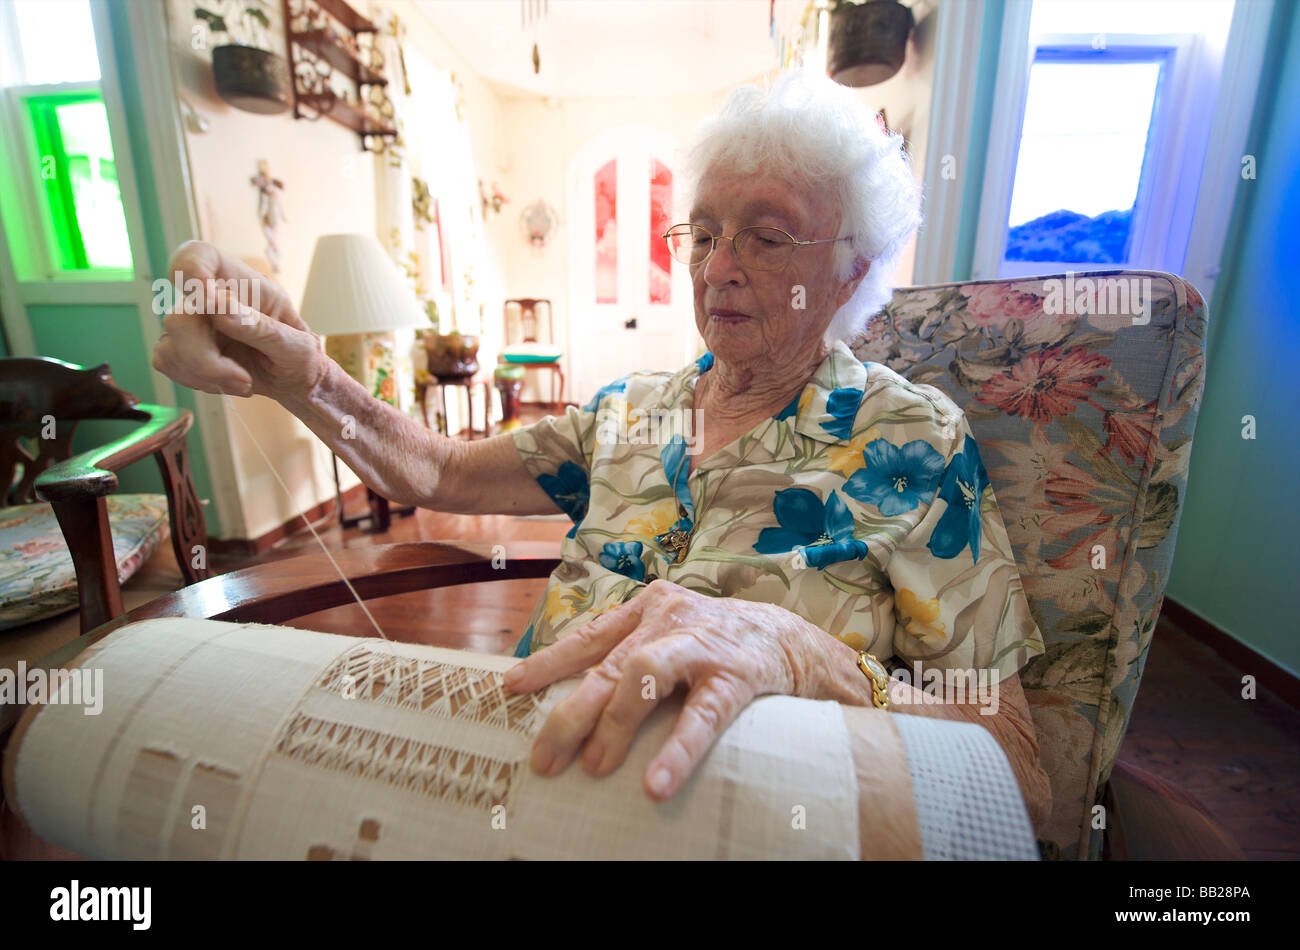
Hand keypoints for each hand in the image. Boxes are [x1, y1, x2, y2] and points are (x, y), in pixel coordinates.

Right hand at [151, 241, 324, 401]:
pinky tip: (226, 384)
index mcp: (245, 286)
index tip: (205, 298)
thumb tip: (219, 307)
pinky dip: (196, 380)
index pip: (201, 255)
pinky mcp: (182, 348)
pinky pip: (166, 361)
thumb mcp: (297, 345)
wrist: (295, 382)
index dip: (190, 269)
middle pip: (179, 316)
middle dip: (206, 359)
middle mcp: (212, 300)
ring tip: (244, 382)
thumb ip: (261, 327)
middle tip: (244, 378)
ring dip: (206, 374)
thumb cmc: (301, 356)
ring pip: (169, 344)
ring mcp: (194, 324)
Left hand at [502, 579, 833, 800]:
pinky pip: (702, 716)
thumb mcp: (669, 635)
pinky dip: (678, 751)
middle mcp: (670, 619)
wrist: (791, 637)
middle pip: (608, 665)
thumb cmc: (715, 644)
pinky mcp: (737, 673)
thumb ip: (629, 655)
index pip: (589, 637)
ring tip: (596, 767)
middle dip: (571, 713)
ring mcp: (702, 644)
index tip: (511, 688)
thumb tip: (572, 704)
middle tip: (544, 759)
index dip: (549, 662)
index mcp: (648, 609)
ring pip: (644, 675)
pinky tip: (658, 785)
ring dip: (616, 722)